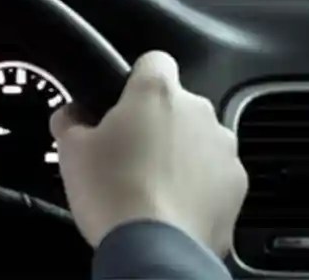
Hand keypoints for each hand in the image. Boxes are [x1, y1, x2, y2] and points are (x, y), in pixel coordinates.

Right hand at [49, 51, 247, 255]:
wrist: (154, 248)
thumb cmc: (112, 192)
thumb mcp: (71, 150)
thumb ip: (71, 120)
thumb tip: (71, 115)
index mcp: (156, 92)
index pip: (153, 60)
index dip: (135, 79)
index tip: (122, 102)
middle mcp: (198, 112)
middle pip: (177, 104)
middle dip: (157, 123)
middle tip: (127, 153)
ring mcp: (223, 148)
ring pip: (199, 139)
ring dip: (180, 154)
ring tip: (149, 185)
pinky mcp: (238, 185)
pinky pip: (215, 174)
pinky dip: (199, 185)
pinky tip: (171, 206)